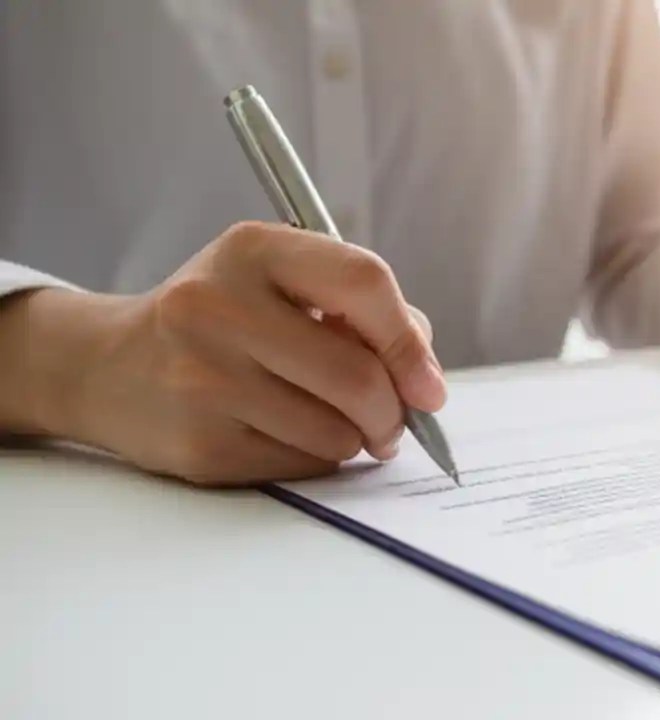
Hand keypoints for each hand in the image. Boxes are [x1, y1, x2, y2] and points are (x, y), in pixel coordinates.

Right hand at [0, 222, 444, 485]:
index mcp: (253, 250)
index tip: (429, 384)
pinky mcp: (197, 444)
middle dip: (394, 411)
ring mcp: (201, 378)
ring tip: (335, 421)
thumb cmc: (226, 320)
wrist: (112, 367)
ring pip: (336, 431)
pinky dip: (318, 458)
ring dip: (357, 438)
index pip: (364, 282)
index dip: (410, 341)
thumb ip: (363, 311)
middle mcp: (217, 307)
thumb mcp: (282, 282)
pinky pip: (302, 464)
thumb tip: (424, 378)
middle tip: (395, 421)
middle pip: (356, 374)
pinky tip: (288, 434)